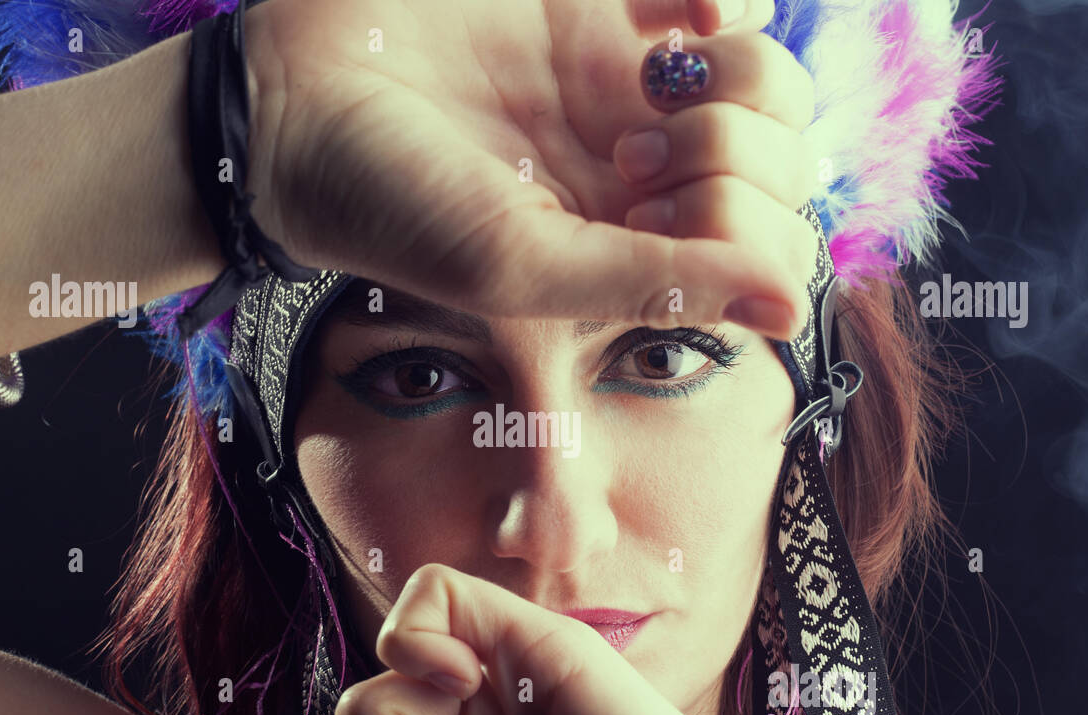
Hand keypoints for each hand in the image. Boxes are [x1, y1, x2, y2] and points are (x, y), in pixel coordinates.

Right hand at [244, 0, 818, 337]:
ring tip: (653, 82)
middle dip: (742, 156)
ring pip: (773, 83)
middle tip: (639, 154)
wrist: (293, 91)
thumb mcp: (520, 266)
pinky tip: (670, 13)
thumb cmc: (388, 203)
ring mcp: (633, 89)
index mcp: (632, 258)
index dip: (745, 228)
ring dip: (746, 78)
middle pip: (786, 169)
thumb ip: (659, 287)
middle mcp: (645, 181)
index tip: (646, 210)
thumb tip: (794, 311)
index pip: (768, 257)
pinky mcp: (608, 6)